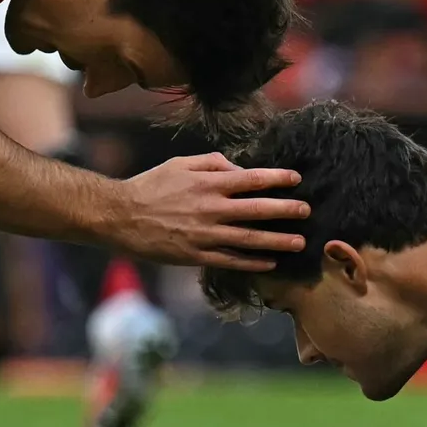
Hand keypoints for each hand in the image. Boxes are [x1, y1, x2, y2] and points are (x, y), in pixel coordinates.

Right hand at [111, 154, 307, 270]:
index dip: (277, 178)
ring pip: (249, 240)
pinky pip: (230, 261)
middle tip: (307, 210)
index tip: (297, 178)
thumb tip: (241, 169)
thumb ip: (213, 163)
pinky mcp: (195, 256)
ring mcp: (204, 235)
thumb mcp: (180, 164)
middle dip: (287, 210)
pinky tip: (270, 263)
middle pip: (258, 210)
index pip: (252, 179)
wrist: (119, 215)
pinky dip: (252, 263)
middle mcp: (210, 209)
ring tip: (299, 242)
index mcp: (208, 184)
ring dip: (278, 241)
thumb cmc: (151, 185)